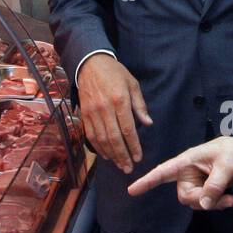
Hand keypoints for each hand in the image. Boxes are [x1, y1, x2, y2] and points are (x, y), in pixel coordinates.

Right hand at [76, 54, 151, 173]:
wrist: (90, 64)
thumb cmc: (115, 73)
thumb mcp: (132, 84)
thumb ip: (140, 105)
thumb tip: (148, 124)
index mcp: (119, 100)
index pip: (128, 129)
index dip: (133, 146)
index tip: (138, 157)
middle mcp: (105, 109)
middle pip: (114, 138)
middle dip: (122, 155)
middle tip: (129, 168)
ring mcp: (92, 112)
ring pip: (102, 139)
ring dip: (111, 154)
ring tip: (120, 165)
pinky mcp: (84, 114)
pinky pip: (91, 135)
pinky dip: (98, 147)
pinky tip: (106, 155)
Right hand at [127, 136, 232, 210]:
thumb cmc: (231, 151)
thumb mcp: (226, 166)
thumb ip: (214, 185)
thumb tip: (203, 204)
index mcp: (185, 162)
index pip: (162, 172)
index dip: (147, 181)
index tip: (131, 190)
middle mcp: (186, 174)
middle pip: (185, 196)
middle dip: (202, 200)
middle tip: (224, 198)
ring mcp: (195, 183)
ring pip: (196, 203)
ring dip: (213, 204)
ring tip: (230, 198)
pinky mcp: (203, 190)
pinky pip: (205, 203)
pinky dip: (217, 204)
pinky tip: (230, 199)